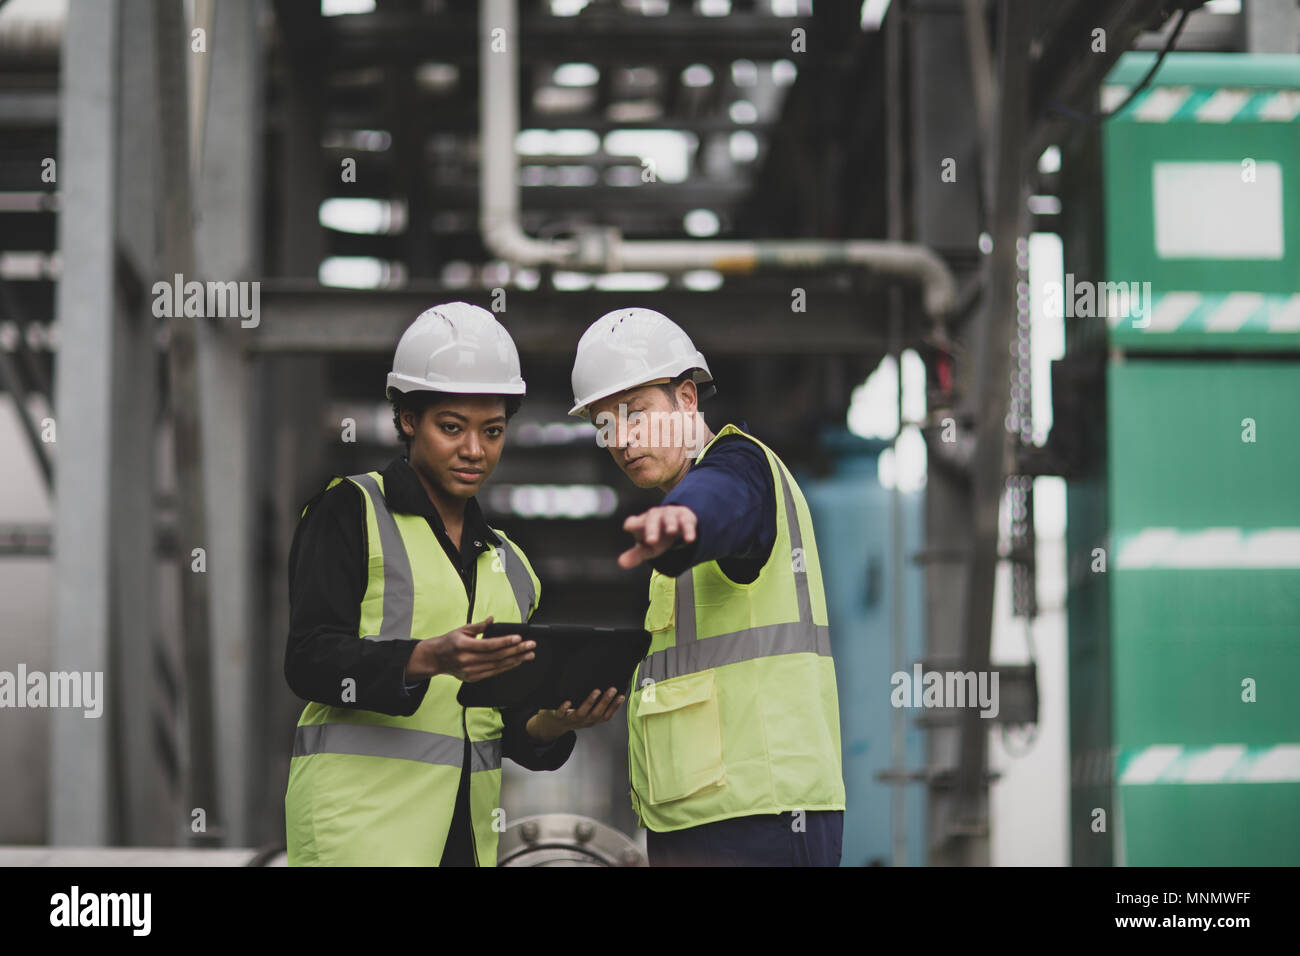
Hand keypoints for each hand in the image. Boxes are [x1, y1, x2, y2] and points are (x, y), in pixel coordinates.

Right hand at [404, 616, 535, 682]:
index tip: (519, 638)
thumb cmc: (449, 642)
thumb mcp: (462, 629)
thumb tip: (492, 619)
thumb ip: (479, 626)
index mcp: (463, 646)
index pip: (489, 645)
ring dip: (515, 660)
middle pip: (497, 656)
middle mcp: (467, 660)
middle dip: (516, 651)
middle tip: (530, 646)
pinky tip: (516, 662)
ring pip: (497, 666)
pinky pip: (493, 673)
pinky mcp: (473, 678)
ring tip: (528, 655)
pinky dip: (506, 667)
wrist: (436, 659)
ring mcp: (470, 671)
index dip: (505, 641)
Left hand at [526, 688, 624, 742]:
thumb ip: (596, 705)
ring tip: (596, 691)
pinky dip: (564, 708)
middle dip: (605, 702)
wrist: (552, 726)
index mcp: (591, 720)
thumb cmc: (572, 716)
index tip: (621, 696)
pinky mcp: (558, 717)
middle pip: (596, 713)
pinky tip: (568, 701)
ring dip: (590, 702)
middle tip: (612, 689)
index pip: (606, 716)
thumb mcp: (586, 713)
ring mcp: (570, 720)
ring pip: (582, 713)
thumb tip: (610, 691)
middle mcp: (583, 721)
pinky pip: (561, 713)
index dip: (614, 707)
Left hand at [618, 505, 697, 568]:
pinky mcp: (684, 517)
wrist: (676, 523)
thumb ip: (635, 555)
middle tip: (651, 541)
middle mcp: (655, 516)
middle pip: (652, 521)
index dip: (632, 524)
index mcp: (641, 523)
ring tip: (671, 531)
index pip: (633, 522)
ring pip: (669, 518)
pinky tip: (690, 539)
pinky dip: (688, 530)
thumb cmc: (656, 536)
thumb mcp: (647, 548)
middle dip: (652, 529)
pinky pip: (686, 523)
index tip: (629, 527)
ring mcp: (670, 515)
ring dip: (670, 524)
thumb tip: (621, 563)